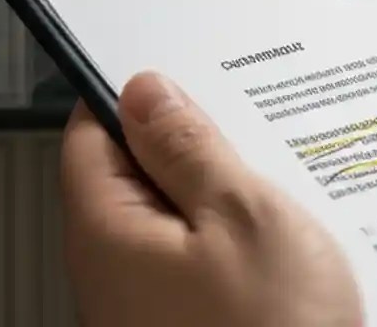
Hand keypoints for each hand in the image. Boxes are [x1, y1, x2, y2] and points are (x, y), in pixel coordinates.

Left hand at [60, 72, 362, 326]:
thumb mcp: (243, 213)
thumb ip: (189, 148)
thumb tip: (149, 93)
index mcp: (108, 232)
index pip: (92, 134)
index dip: (138, 94)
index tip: (186, 73)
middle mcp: (116, 269)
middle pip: (136, 173)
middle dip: (196, 143)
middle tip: (255, 134)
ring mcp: (152, 299)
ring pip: (177, 214)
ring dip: (226, 191)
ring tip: (282, 187)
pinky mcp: (190, 317)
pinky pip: (201, 255)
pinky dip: (239, 234)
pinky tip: (284, 235)